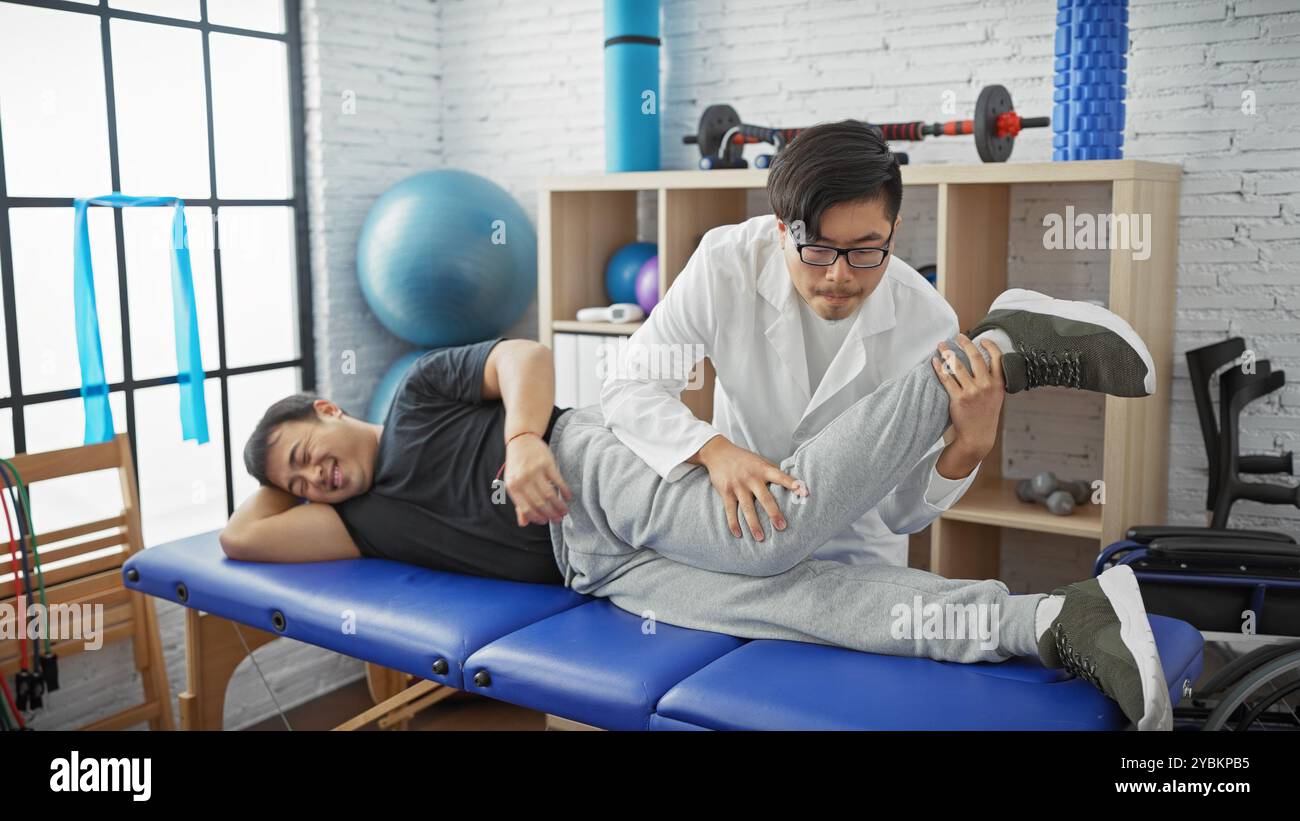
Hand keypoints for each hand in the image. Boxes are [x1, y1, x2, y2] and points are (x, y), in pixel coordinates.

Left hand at [503, 433, 572, 525]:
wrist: (521, 440)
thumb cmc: (517, 465)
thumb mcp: (513, 484)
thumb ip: (518, 504)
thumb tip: (523, 523)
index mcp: (512, 487)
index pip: (526, 508)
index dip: (537, 518)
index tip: (546, 522)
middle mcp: (522, 480)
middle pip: (539, 503)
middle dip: (551, 514)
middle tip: (559, 519)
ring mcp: (535, 471)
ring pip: (549, 494)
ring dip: (559, 505)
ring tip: (565, 511)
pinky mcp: (546, 463)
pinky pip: (558, 481)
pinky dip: (564, 490)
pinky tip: (568, 497)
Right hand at [694, 436, 805, 539]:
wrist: (718, 452)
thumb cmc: (744, 459)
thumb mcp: (760, 460)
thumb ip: (773, 471)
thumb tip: (792, 484)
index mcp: (763, 469)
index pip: (780, 476)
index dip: (792, 483)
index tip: (803, 491)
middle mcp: (751, 478)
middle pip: (764, 498)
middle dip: (773, 513)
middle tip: (782, 527)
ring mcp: (737, 485)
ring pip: (747, 508)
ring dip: (753, 524)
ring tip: (760, 538)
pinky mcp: (725, 492)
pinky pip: (730, 510)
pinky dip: (733, 523)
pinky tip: (738, 534)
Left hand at [932, 335, 1003, 476]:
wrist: (978, 436)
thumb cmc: (985, 414)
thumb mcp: (996, 396)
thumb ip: (992, 380)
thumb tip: (980, 361)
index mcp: (998, 383)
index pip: (998, 358)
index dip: (989, 346)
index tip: (981, 339)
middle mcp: (986, 385)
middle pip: (975, 357)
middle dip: (965, 343)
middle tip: (957, 336)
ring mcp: (972, 392)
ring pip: (958, 365)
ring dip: (948, 353)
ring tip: (941, 346)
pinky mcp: (958, 398)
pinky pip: (946, 379)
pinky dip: (939, 368)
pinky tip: (935, 362)